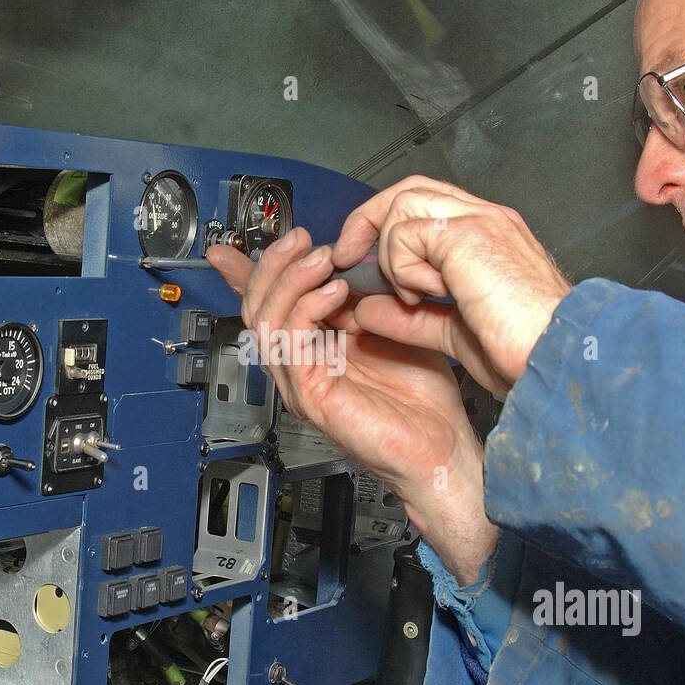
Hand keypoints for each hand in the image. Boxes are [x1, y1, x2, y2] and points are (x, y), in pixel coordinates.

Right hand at [208, 230, 496, 582]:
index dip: (247, 271)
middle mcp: (299, 366)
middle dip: (273, 265)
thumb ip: (362, 297)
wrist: (441, 444)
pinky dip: (306, 310)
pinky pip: (291, 344)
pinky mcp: (310, 396)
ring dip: (290, 281)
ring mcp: (300, 383)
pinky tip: (334, 293)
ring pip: (266, 322)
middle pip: (256, 308)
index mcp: (312, 348)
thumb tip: (348, 262)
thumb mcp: (390, 325)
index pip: (268, 303)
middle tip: (301, 239)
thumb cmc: (423, 397)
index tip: (243, 242)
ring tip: (323, 259)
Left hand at [333, 175, 571, 389]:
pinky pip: (406, 232)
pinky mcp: (466, 234)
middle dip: (369, 221)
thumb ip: (413, 317)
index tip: (361, 261)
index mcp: (490, 238)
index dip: (387, 228)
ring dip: (390, 253)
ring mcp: (479, 220)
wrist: (558, 357)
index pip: (427, 207)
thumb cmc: (527, 352)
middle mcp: (486, 219)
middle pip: (410, 189)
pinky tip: (424, 294)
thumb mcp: (457, 334)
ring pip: (403, 204)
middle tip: (346, 257)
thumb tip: (370, 308)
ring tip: (409, 293)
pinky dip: (402, 267)